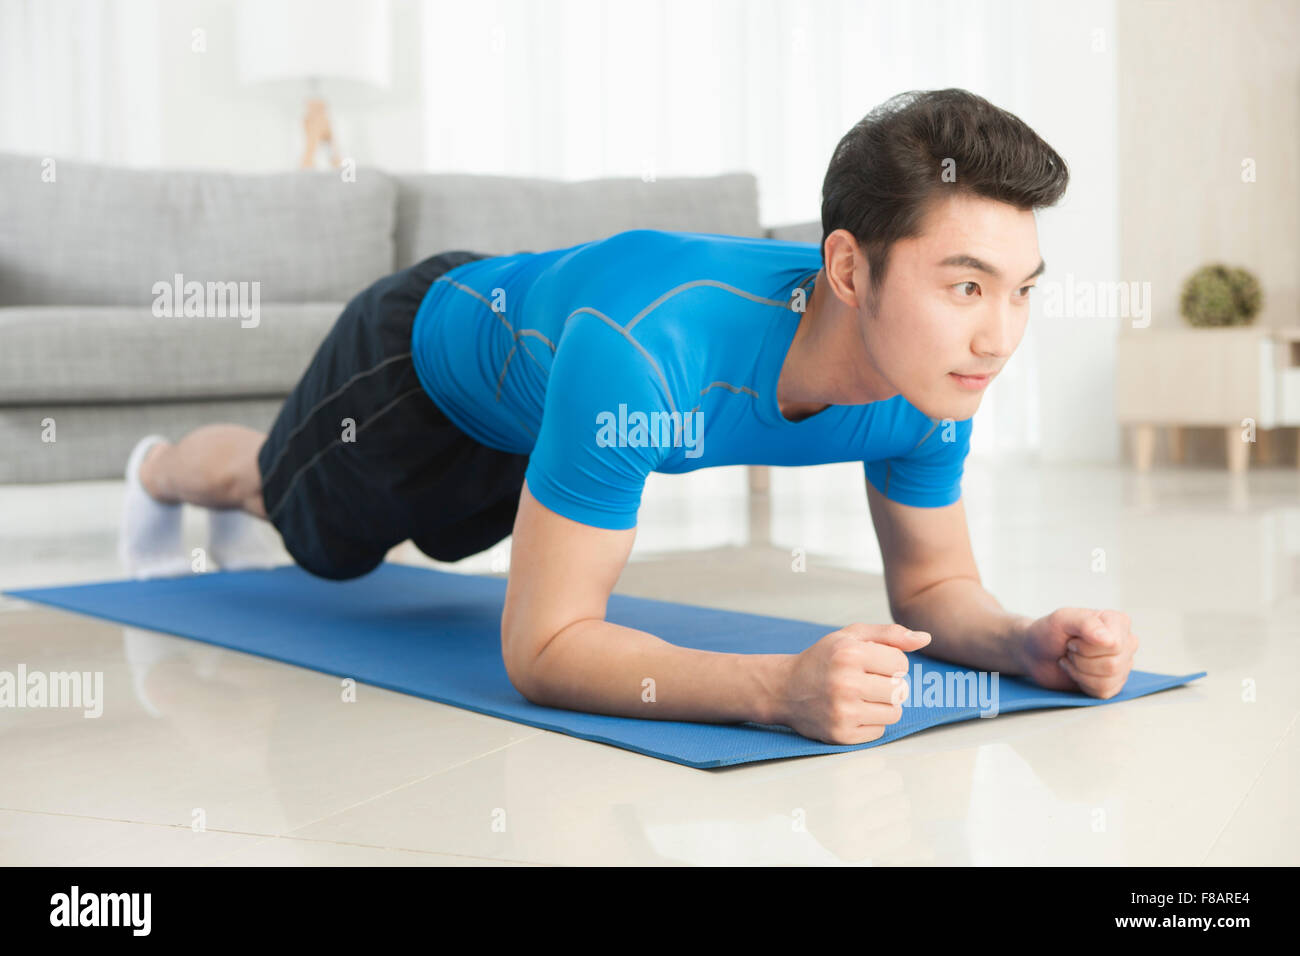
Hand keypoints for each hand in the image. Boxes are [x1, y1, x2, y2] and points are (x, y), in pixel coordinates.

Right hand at [777, 623, 931, 743]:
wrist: (784, 689)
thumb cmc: (823, 659)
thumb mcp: (850, 636)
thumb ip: (890, 634)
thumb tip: (926, 639)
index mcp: (849, 654)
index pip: (901, 664)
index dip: (890, 663)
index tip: (871, 664)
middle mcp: (845, 683)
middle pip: (900, 690)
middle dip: (889, 685)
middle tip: (867, 682)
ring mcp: (843, 711)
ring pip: (894, 713)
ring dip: (884, 705)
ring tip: (861, 697)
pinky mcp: (842, 734)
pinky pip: (880, 731)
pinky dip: (871, 722)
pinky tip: (853, 712)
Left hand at [1018, 607, 1138, 697]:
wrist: (1036, 653)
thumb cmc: (1049, 632)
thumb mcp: (1062, 619)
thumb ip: (1085, 623)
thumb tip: (1109, 640)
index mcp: (1118, 622)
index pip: (1114, 645)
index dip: (1086, 647)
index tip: (1072, 639)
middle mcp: (1126, 643)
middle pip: (1112, 665)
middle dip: (1081, 660)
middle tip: (1070, 650)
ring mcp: (1122, 664)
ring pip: (1108, 680)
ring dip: (1080, 672)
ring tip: (1072, 659)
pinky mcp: (1114, 683)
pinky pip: (1105, 692)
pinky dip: (1083, 683)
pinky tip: (1076, 672)